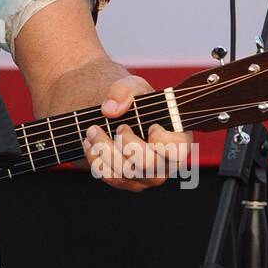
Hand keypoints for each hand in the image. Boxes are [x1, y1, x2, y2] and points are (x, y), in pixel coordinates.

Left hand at [81, 75, 193, 191]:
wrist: (117, 115)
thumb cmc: (134, 102)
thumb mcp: (132, 86)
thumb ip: (124, 90)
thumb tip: (110, 110)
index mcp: (178, 142)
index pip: (178, 151)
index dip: (162, 140)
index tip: (151, 126)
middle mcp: (165, 164)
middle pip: (148, 165)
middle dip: (126, 143)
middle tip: (118, 127)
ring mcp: (145, 177)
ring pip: (125, 173)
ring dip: (104, 150)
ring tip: (92, 130)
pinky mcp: (126, 181)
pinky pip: (110, 177)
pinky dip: (95, 158)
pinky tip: (89, 142)